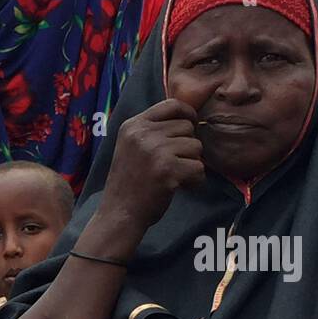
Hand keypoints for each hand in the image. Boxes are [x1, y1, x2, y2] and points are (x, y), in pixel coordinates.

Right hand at [100, 98, 203, 238]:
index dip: (187, 113)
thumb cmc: (128, 183)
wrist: (118, 214)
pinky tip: (179, 187)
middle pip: (187, 127)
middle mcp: (142, 134)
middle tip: (172, 165)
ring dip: (191, 164)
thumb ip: (151, 130)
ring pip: (196, 147)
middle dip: (186, 147)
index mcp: (133, 125)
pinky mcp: (168, 170)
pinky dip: (194, 181)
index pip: (171, 105)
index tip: (191, 125)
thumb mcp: (130, 147)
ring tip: (173, 177)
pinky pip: (198, 168)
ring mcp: (155, 151)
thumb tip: (187, 117)